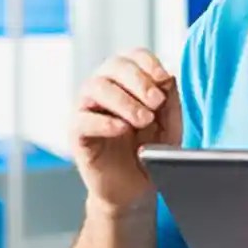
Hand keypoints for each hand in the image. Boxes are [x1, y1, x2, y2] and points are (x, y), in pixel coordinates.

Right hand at [71, 48, 182, 214]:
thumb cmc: (151, 152)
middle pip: (114, 66)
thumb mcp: (170, 126)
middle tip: (156, 101)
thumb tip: (169, 77)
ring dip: (124, 100)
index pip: (132, 56)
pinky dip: (104, 122)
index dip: (148, 63)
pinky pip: (83, 120)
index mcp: (127, 81)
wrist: (134, 190)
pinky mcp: (77, 134)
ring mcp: (88, 109)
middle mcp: (104, 88)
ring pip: (96, 87)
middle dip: (138, 80)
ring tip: (144, 120)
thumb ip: (170, 101)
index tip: (164, 77)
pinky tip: (122, 129)